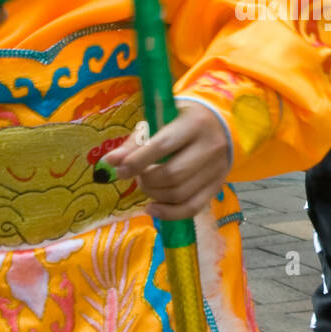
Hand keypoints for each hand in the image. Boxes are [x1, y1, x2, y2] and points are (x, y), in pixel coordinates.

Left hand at [105, 102, 231, 219]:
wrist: (220, 124)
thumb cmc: (182, 118)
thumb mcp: (159, 119)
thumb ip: (136, 141)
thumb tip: (110, 162)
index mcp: (194, 123)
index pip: (162, 146)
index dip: (138, 161)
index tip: (120, 170)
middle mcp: (210, 146)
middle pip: (173, 174)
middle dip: (147, 180)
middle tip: (136, 176)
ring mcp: (217, 169)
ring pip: (181, 193)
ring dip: (155, 195)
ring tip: (145, 184)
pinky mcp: (218, 186)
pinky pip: (192, 207)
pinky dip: (169, 213)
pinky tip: (152, 208)